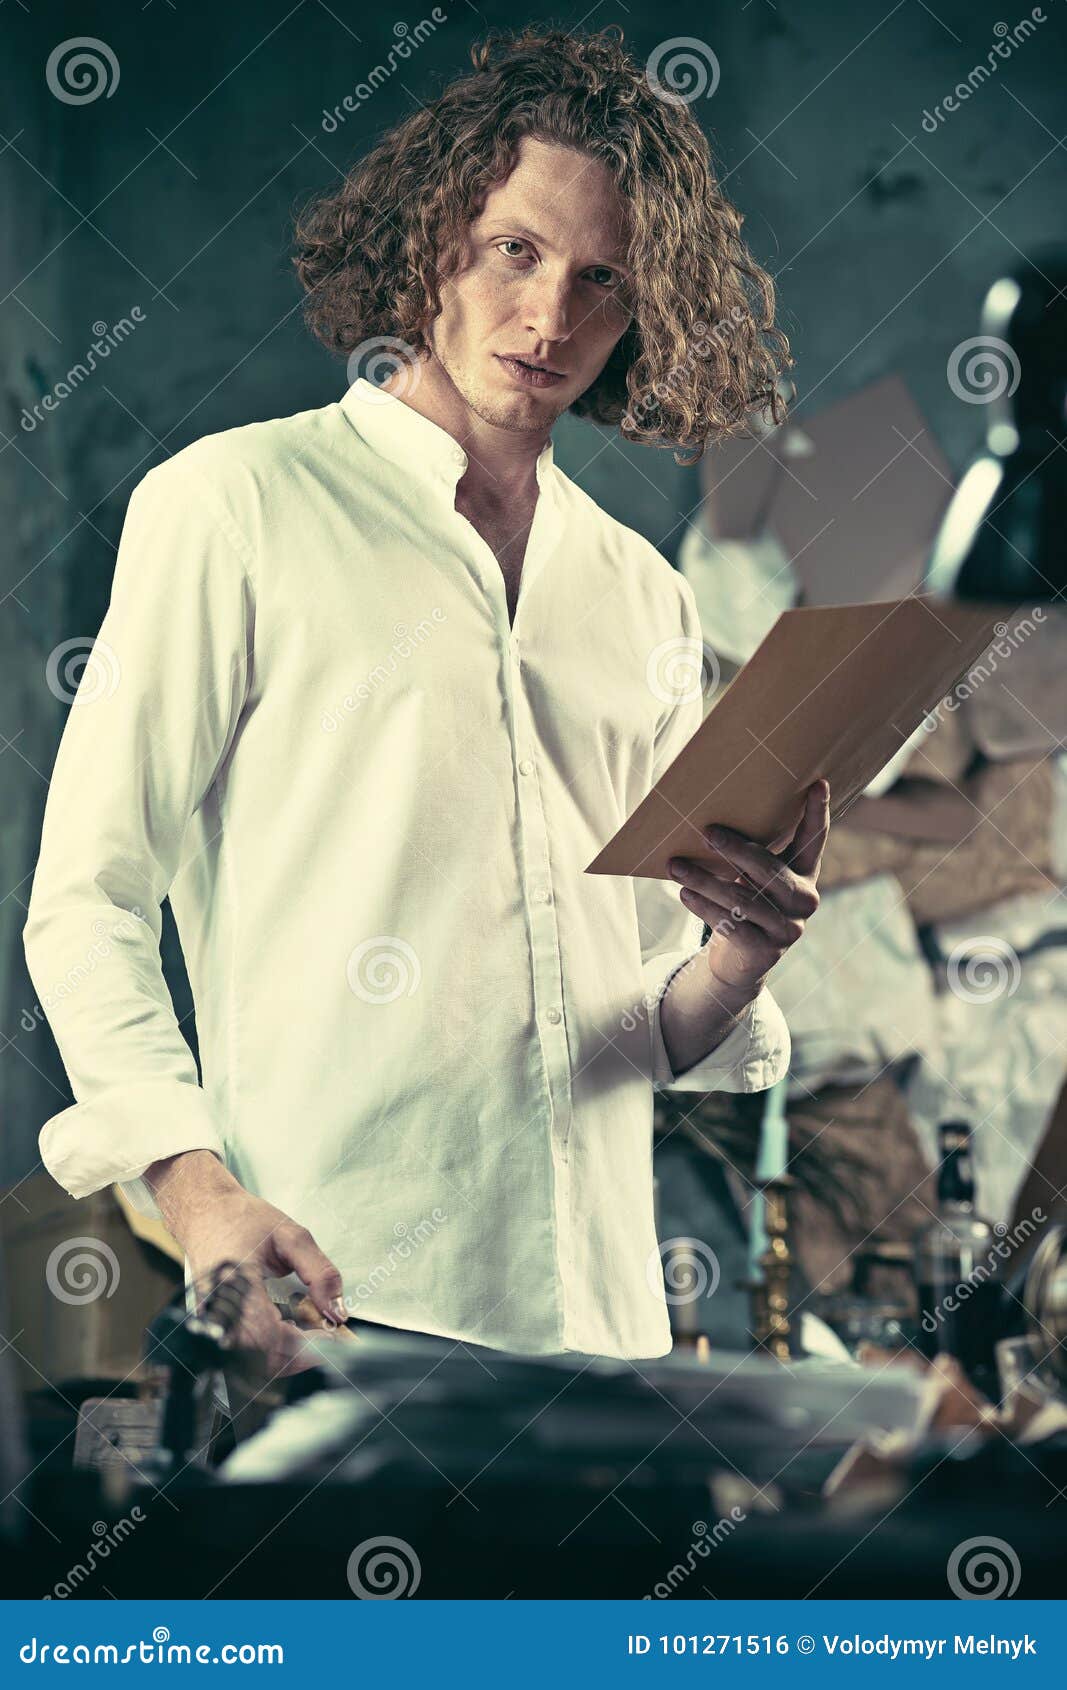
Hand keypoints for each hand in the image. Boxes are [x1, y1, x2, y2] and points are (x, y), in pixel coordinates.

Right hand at [144, 1150, 347, 1377]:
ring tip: (306, 1328)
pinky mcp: (214, 1326)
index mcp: (239, 1286)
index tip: (333, 1338)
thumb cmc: (241, 1219)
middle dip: (300, 1354)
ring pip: (254, 1361)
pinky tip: (284, 1325)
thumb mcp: (292, 1236)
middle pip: (263, 1360)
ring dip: (286, 1352)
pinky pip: (244, 1350)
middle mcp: (221, 1310)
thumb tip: (337, 1311)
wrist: (204, 1212)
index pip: (274, 1338)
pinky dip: (270, 1347)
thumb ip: (319, 1273)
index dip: (308, 1346)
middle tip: (324, 1335)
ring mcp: (213, 1321)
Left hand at [668, 778, 829, 995]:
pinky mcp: (767, 951)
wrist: (743, 959)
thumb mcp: (755, 875)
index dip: (818, 812)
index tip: (818, 782)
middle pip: (769, 871)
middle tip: (707, 832)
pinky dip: (704, 908)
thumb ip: (751, 851)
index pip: (815, 838)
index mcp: (806, 872)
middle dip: (736, 850)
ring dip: (705, 880)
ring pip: (743, 900)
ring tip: (676, 866)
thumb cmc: (746, 901)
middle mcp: (805, 899)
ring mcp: (789, 928)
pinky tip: (685, 893)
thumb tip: (711, 817)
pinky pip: (732, 925)